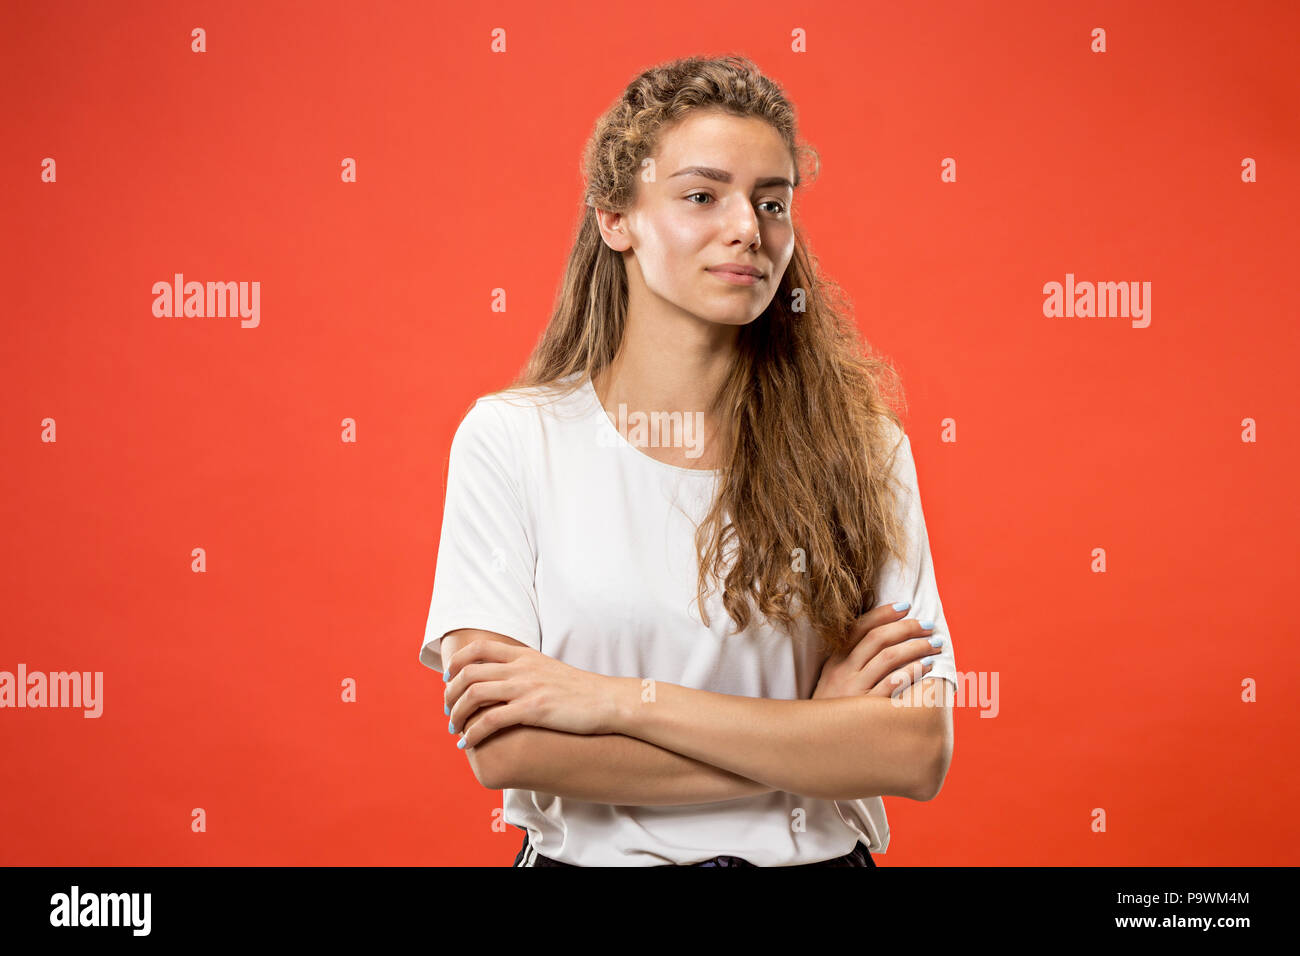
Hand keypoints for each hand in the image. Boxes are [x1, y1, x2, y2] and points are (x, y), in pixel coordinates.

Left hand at [444, 638, 620, 748]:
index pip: (478, 648)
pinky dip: (473, 732)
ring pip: (474, 694)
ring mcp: (526, 688)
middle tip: (448, 711)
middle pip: (469, 672)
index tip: (448, 679)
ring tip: (454, 729)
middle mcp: (521, 668)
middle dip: (450, 693)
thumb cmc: (580, 691)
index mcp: (524, 656)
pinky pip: (490, 720)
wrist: (607, 701)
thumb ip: (526, 671)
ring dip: (456, 713)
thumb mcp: (549, 670)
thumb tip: (506, 682)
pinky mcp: (532, 709)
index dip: (457, 662)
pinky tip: (468, 743)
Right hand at [812, 601, 940, 700]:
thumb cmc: (832, 710)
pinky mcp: (865, 711)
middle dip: (906, 628)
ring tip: (934, 645)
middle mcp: (844, 672)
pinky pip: (891, 686)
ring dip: (915, 647)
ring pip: (887, 658)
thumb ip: (851, 660)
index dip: (883, 613)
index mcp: (836, 661)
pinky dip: (910, 673)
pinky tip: (926, 667)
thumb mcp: (832, 681)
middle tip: (928, 625)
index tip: (905, 606)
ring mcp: (855, 691)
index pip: (860, 627)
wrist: (813, 745)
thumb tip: (882, 637)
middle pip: (878, 639)